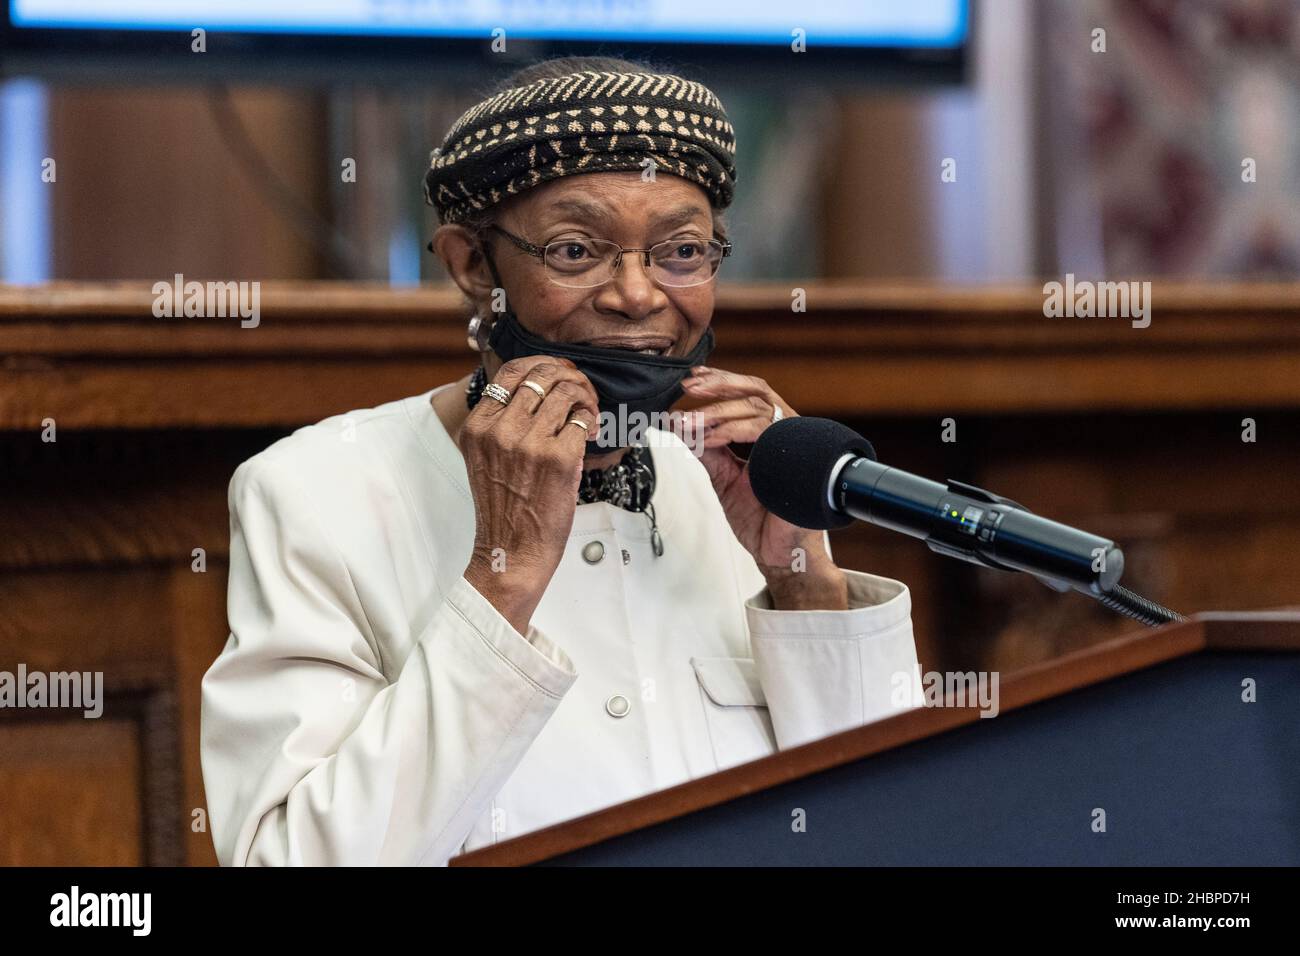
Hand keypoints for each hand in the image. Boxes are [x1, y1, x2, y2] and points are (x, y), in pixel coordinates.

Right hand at [458, 356, 599, 633]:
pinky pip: (582, 420)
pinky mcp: (560, 457)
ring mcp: (530, 442)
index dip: (540, 366)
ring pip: (566, 392)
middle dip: (568, 377)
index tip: (557, 374)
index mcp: (478, 426)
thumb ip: (501, 423)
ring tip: (589, 411)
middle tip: (581, 391)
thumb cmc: (503, 508)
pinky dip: (593, 420)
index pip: (510, 372)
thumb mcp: (485, 458)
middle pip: (542, 375)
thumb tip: (538, 389)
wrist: (510, 552)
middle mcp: (500, 429)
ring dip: (584, 396)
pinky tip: (593, 432)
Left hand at [676, 366, 846, 608]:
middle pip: (755, 391)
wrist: (777, 552)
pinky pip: (764, 432)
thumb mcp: (723, 477)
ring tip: (686, 422)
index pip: (748, 393)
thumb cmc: (760, 518)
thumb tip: (678, 426)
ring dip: (716, 412)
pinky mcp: (797, 458)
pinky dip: (732, 431)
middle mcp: (785, 432)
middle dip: (719, 386)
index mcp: (770, 433)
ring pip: (757, 408)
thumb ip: (707, 450)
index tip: (691, 381)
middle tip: (689, 388)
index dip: (721, 382)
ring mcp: (794, 443)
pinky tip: (709, 438)